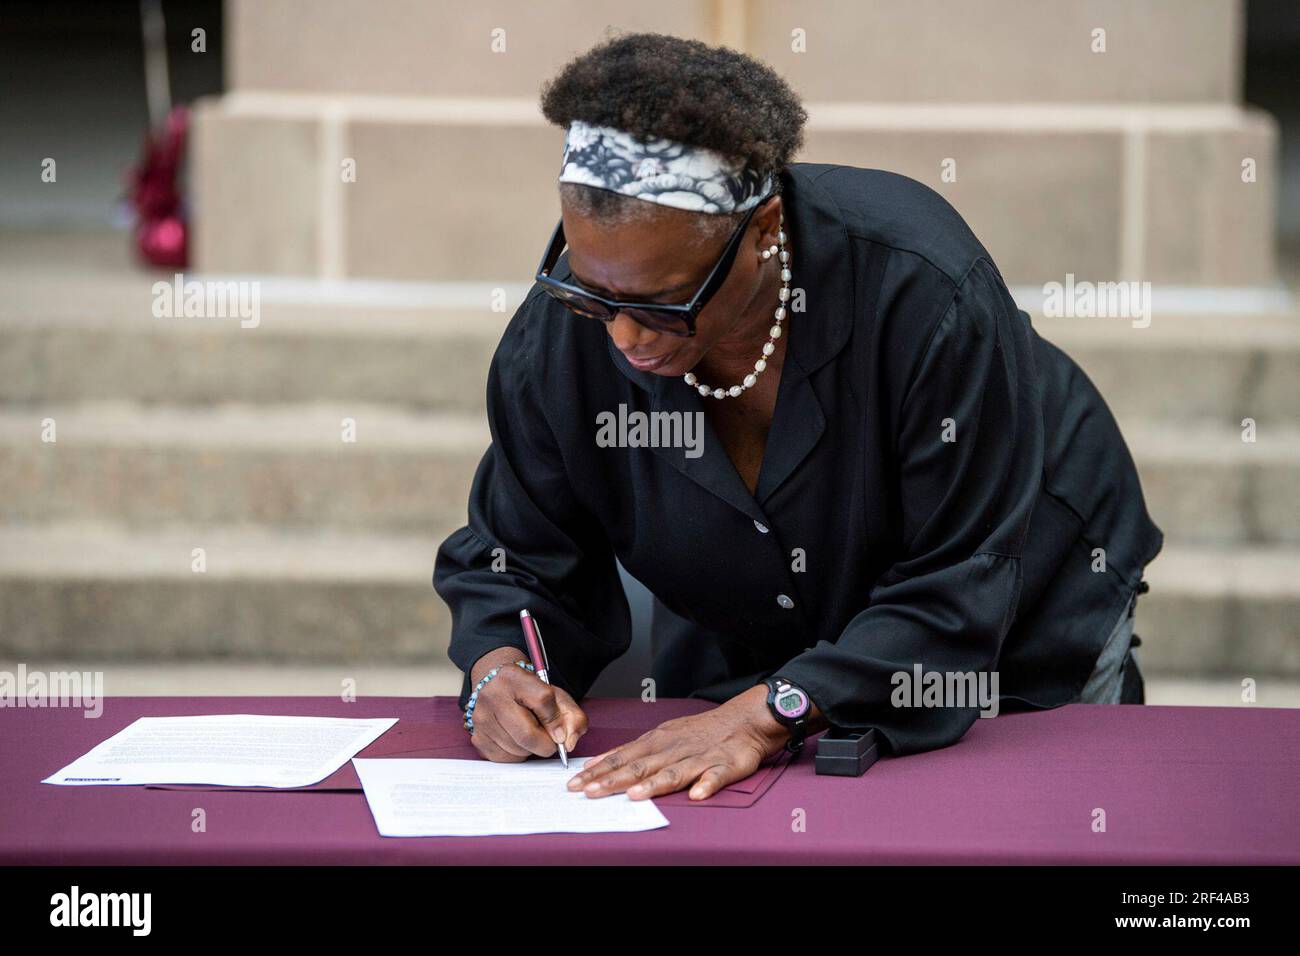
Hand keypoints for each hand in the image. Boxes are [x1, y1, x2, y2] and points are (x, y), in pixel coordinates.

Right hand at [467, 646, 587, 762]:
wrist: (497, 689)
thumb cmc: (529, 694)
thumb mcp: (555, 696)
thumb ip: (572, 716)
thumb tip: (569, 743)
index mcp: (515, 678)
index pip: (543, 700)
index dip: (556, 721)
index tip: (560, 732)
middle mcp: (493, 696)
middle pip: (527, 734)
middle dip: (546, 745)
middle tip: (550, 742)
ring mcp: (482, 718)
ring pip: (517, 749)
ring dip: (532, 750)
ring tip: (531, 736)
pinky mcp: (477, 737)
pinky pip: (505, 758)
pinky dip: (518, 755)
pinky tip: (518, 742)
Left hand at [566, 685, 789, 800]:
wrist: (743, 720)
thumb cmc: (699, 732)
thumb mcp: (662, 736)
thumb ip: (632, 752)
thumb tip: (598, 764)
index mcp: (657, 742)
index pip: (622, 757)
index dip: (598, 771)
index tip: (576, 783)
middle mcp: (674, 749)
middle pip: (640, 766)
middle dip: (614, 780)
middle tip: (590, 792)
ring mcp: (700, 757)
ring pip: (673, 772)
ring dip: (654, 784)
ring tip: (635, 795)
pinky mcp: (726, 765)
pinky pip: (716, 776)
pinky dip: (706, 785)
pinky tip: (697, 794)